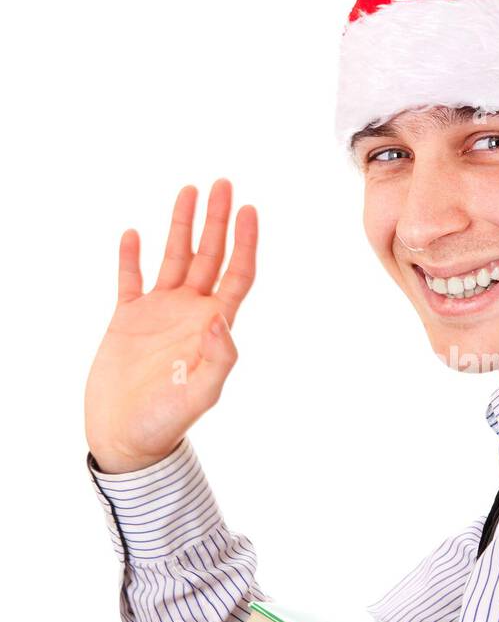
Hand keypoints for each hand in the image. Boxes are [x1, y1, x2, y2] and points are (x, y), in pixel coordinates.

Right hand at [84, 178, 257, 473]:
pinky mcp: (128, 319)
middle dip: (217, 221)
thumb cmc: (167, 422)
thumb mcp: (200, 395)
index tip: (249, 209)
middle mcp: (190, 313)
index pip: (236, 275)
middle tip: (223, 183)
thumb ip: (217, 358)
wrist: (127, 438)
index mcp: (214, 327)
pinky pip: (131, 279)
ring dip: (182, 226)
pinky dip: (131, 256)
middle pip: (209, 256)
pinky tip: (133, 233)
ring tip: (188, 190)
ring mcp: (159, 313)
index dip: (245, 243)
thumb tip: (222, 318)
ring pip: (174, 258)